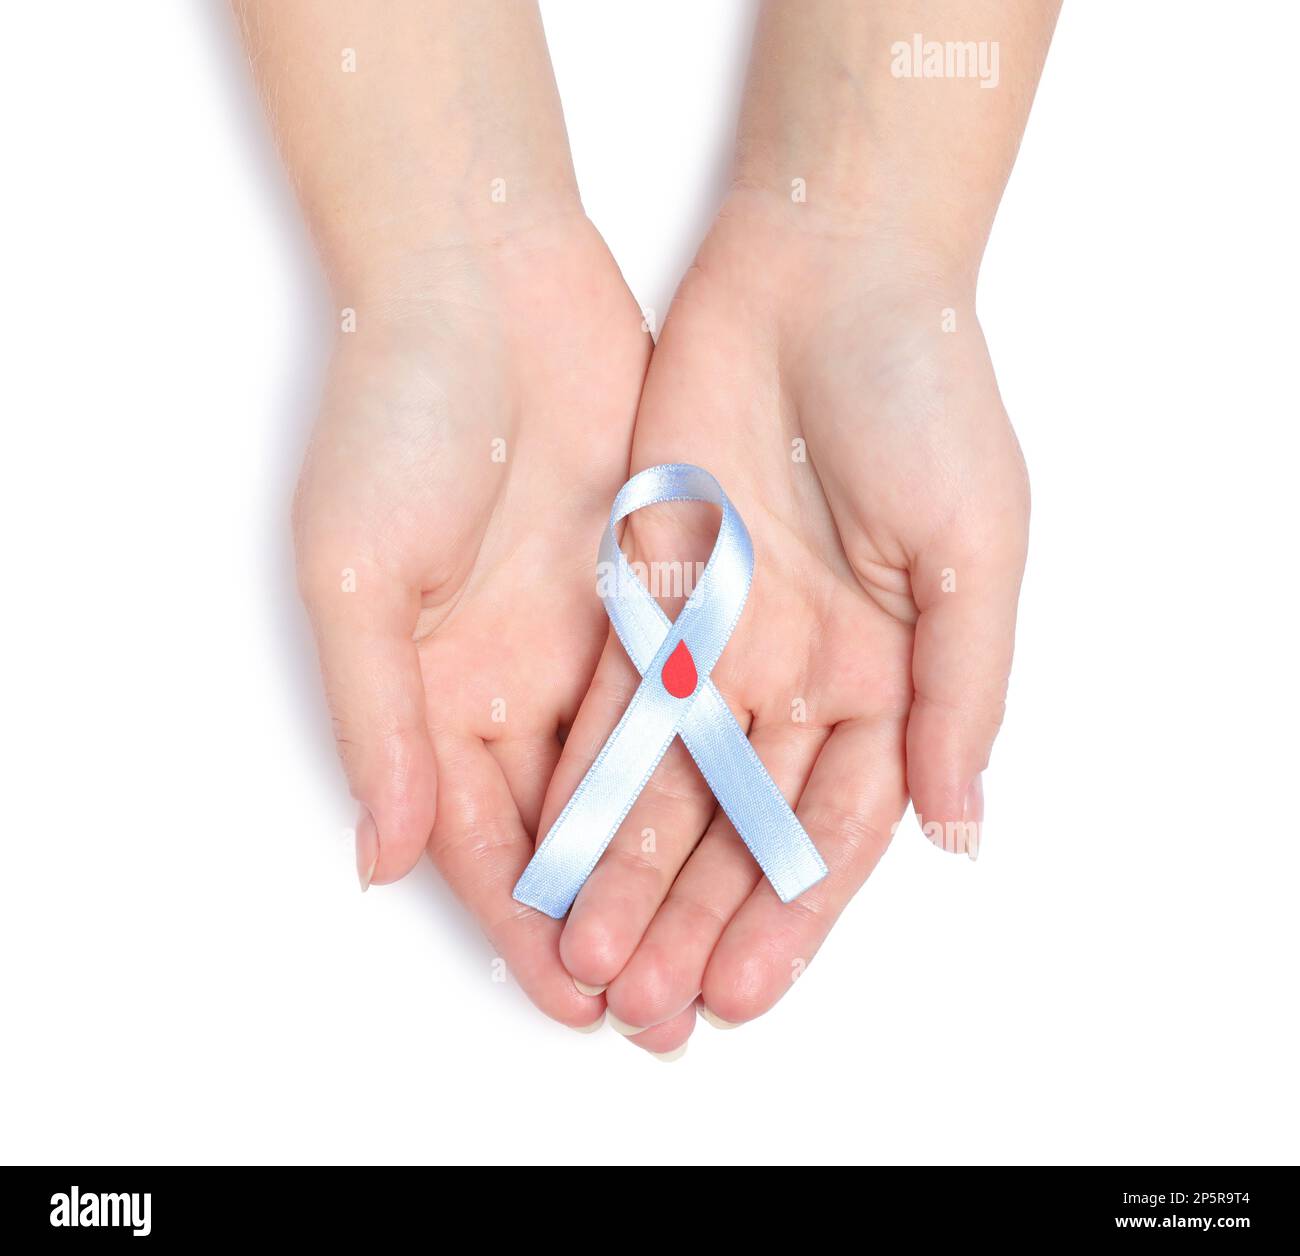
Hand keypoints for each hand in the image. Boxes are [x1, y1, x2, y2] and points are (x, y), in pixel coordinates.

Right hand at [294, 213, 648, 1025]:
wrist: (483, 278)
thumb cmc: (394, 415)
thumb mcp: (358, 575)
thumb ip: (377, 718)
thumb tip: (380, 858)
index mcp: (432, 692)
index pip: (482, 843)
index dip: (525, 924)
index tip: (576, 998)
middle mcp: (514, 679)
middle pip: (572, 828)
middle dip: (618, 918)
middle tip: (669, 1005)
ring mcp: (591, 634)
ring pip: (645, 776)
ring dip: (681, 861)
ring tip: (727, 943)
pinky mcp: (658, 584)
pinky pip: (694, 693)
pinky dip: (723, 759)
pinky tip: (761, 823)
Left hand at [537, 193, 1028, 1052]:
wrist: (824, 267)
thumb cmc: (924, 393)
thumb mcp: (975, 545)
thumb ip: (963, 686)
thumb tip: (960, 824)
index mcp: (888, 674)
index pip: (833, 826)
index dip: (790, 914)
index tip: (744, 989)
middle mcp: (797, 669)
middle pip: (737, 822)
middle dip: (693, 914)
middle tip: (645, 1003)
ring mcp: (717, 631)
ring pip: (665, 777)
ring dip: (628, 866)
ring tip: (589, 953)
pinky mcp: (646, 585)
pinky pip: (609, 696)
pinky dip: (584, 771)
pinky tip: (557, 844)